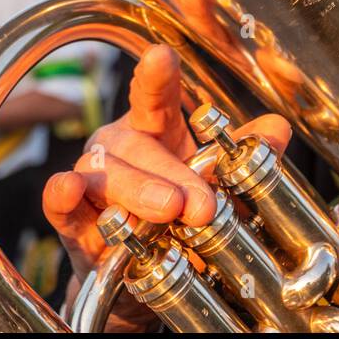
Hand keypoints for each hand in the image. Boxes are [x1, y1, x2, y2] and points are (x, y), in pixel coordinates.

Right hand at [42, 43, 291, 328]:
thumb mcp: (217, 185)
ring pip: (105, 177)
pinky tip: (69, 188)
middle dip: (172, 176)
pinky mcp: (71, 221)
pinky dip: (64, 197)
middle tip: (203, 205)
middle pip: (139, 149)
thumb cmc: (182, 217)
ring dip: (137, 193)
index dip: (156, 78)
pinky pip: (61, 205)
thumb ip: (244, 156)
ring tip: (167, 211)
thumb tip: (277, 128)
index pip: (154, 98)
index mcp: (153, 130)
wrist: (146, 281)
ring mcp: (92, 181)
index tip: (161, 56)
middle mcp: (119, 148)